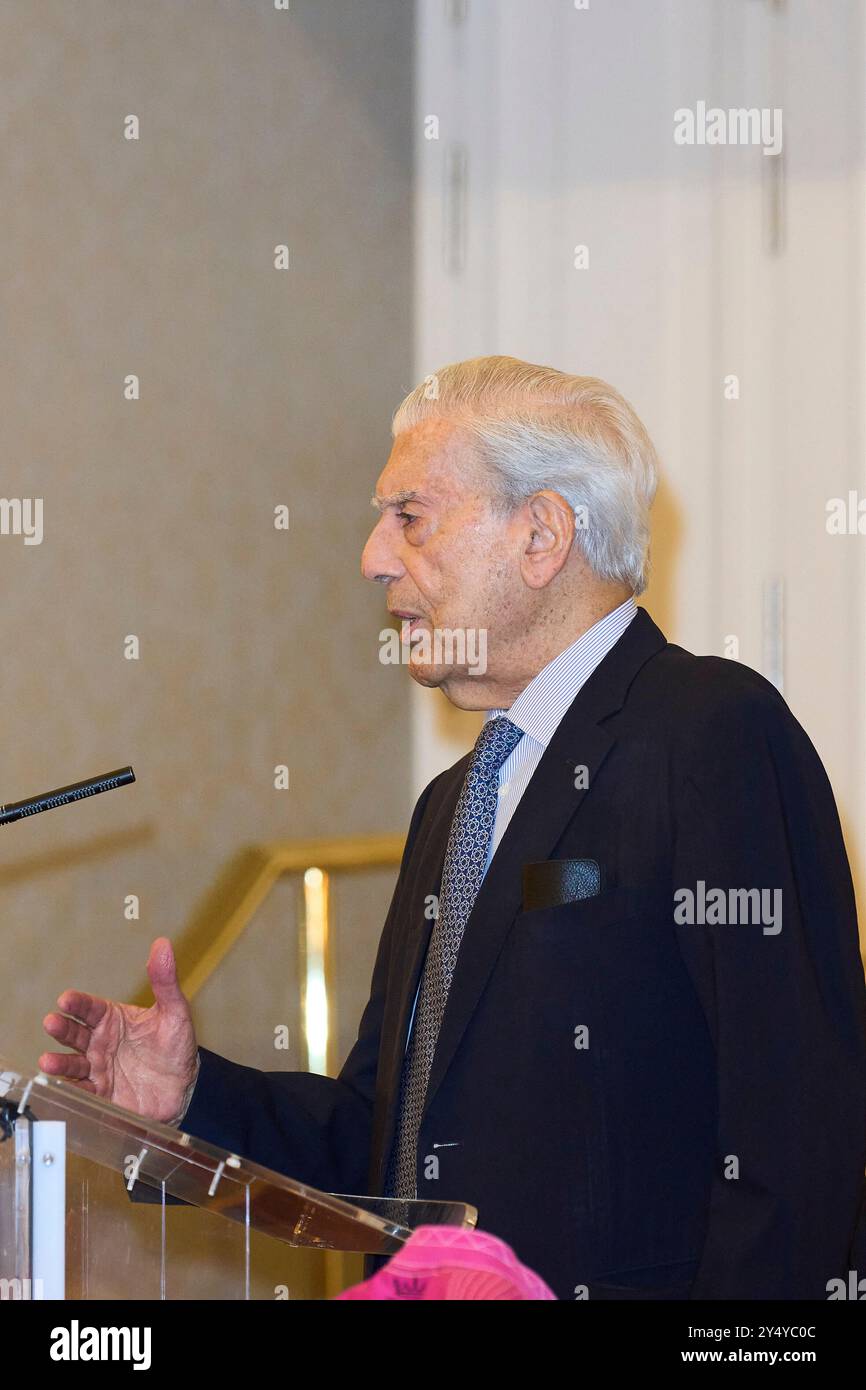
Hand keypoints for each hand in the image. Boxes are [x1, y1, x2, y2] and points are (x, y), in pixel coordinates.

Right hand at [39, 937, 198, 1123]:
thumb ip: (165, 981)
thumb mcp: (174, 1012)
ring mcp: (98, 1068)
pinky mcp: (101, 1093)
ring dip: (59, 1062)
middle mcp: (99, 1042)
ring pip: (73, 1063)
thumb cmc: (175, 1046)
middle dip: (61, 1028)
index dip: (77, 1003)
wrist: (183, 1087)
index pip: (90, 1008)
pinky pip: (83, 1090)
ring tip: (47, 1061)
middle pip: (75, 1033)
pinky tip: (65, 1087)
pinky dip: (73, 1089)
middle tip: (51, 1022)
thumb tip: (163, 945)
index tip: (66, 999)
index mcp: (112, 1019)